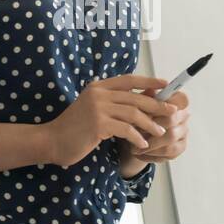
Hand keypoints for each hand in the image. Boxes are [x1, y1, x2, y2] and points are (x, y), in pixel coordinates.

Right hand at [44, 75, 172, 168]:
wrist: (52, 140)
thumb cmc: (74, 128)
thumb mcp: (93, 109)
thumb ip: (111, 103)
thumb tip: (139, 104)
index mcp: (98, 86)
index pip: (129, 80)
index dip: (149, 81)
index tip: (166, 85)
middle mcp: (98, 93)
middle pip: (135, 97)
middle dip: (157, 105)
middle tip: (172, 112)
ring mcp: (98, 108)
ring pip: (133, 113)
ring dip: (150, 124)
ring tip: (160, 132)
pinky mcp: (98, 124)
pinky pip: (126, 129)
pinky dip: (137, 137)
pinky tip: (142, 144)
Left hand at [128, 88, 189, 162]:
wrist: (134, 140)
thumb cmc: (138, 118)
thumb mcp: (137, 106)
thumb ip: (144, 98)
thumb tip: (150, 90)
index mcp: (177, 101)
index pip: (181, 100)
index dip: (164, 105)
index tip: (145, 111)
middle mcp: (184, 115)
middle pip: (171, 119)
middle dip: (151, 126)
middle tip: (134, 131)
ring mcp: (183, 132)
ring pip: (170, 137)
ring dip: (150, 143)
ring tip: (134, 146)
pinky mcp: (180, 147)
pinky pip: (169, 152)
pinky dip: (152, 153)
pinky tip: (140, 153)